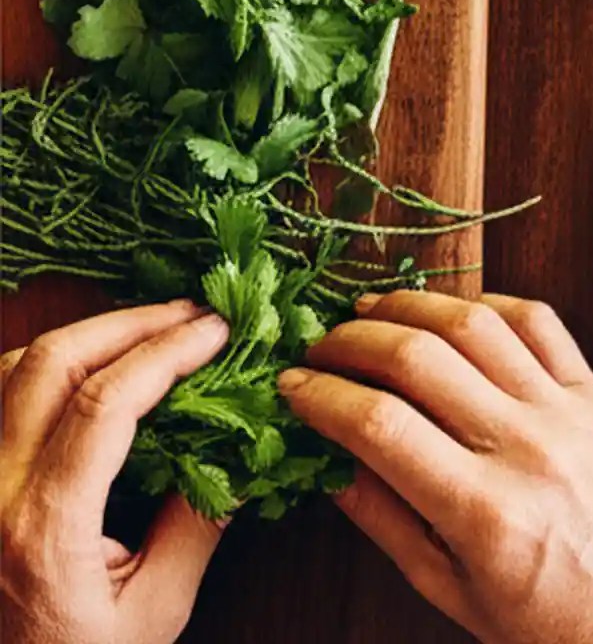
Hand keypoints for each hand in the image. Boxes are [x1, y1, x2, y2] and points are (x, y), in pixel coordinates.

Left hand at [0, 301, 229, 643]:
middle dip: (130, 322)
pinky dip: (48, 361)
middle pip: (49, 362)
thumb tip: (239, 458)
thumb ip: (194, 529)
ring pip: (12, 365)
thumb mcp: (153, 610)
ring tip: (151, 329)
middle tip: (193, 313)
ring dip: (87, 334)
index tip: (217, 332)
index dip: (166, 354)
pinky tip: (93, 363)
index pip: (105, 404)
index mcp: (41, 524)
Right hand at [279, 291, 592, 643]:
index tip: (291, 389)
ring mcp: (568, 415)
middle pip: (419, 358)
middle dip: (352, 342)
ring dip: (411, 306)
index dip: (320, 396)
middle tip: (320, 347)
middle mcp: (527, 449)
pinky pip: (542, 324)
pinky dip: (491, 304)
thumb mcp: (446, 587)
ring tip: (371, 311)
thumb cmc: (544, 621)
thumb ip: (382, 518)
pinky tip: (455, 312)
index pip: (378, 422)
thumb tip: (324, 458)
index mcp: (484, 510)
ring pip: (477, 324)